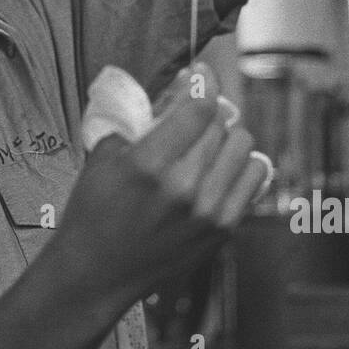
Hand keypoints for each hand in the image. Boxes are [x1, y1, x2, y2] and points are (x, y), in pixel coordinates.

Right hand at [58, 64, 272, 308]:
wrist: (96, 274)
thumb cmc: (93, 214)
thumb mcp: (103, 158)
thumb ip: (141, 122)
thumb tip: (176, 92)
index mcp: (149, 164)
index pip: (200, 107)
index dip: (204, 82)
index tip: (200, 73)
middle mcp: (184, 187)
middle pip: (222, 124)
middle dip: (210, 111)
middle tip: (197, 112)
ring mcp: (208, 211)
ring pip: (244, 147)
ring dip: (228, 137)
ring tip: (209, 142)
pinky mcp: (223, 229)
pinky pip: (254, 178)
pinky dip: (244, 164)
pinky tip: (224, 165)